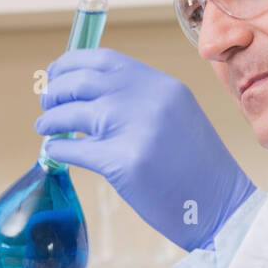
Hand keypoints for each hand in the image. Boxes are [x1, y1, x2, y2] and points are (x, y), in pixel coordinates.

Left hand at [34, 49, 255, 250]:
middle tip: (47, 103)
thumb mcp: (178, 118)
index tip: (57, 72)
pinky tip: (55, 152)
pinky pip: (75, 149)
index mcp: (163, 85)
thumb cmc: (199, 169)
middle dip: (57, 91)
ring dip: (52, 120)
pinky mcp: (124, 162)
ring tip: (45, 128)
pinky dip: (58, 149)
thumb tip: (92, 95)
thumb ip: (142, 101)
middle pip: (83, 83)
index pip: (105, 60)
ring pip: (73, 114)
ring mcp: (136, 129)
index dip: (73, 63)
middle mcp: (149, 100)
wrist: (221, 207)